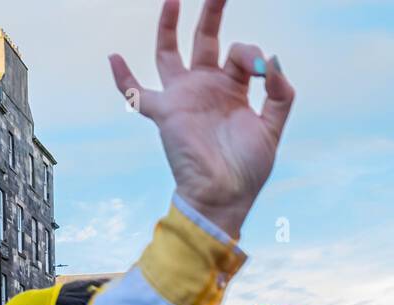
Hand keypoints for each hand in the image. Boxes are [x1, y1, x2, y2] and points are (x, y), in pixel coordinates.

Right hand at [109, 0, 294, 238]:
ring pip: (170, 52)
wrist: (223, 197)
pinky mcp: (164, 112)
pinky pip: (137, 93)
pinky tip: (114, 57)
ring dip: (170, 24)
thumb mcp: (272, 128)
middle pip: (205, 39)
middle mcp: (207, 87)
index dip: (252, 54)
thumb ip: (280, 94)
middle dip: (211, 12)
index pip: (241, 55)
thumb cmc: (248, 169)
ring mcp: (183, 97)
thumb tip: (272, 59)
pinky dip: (123, 78)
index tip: (262, 70)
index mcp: (233, 90)